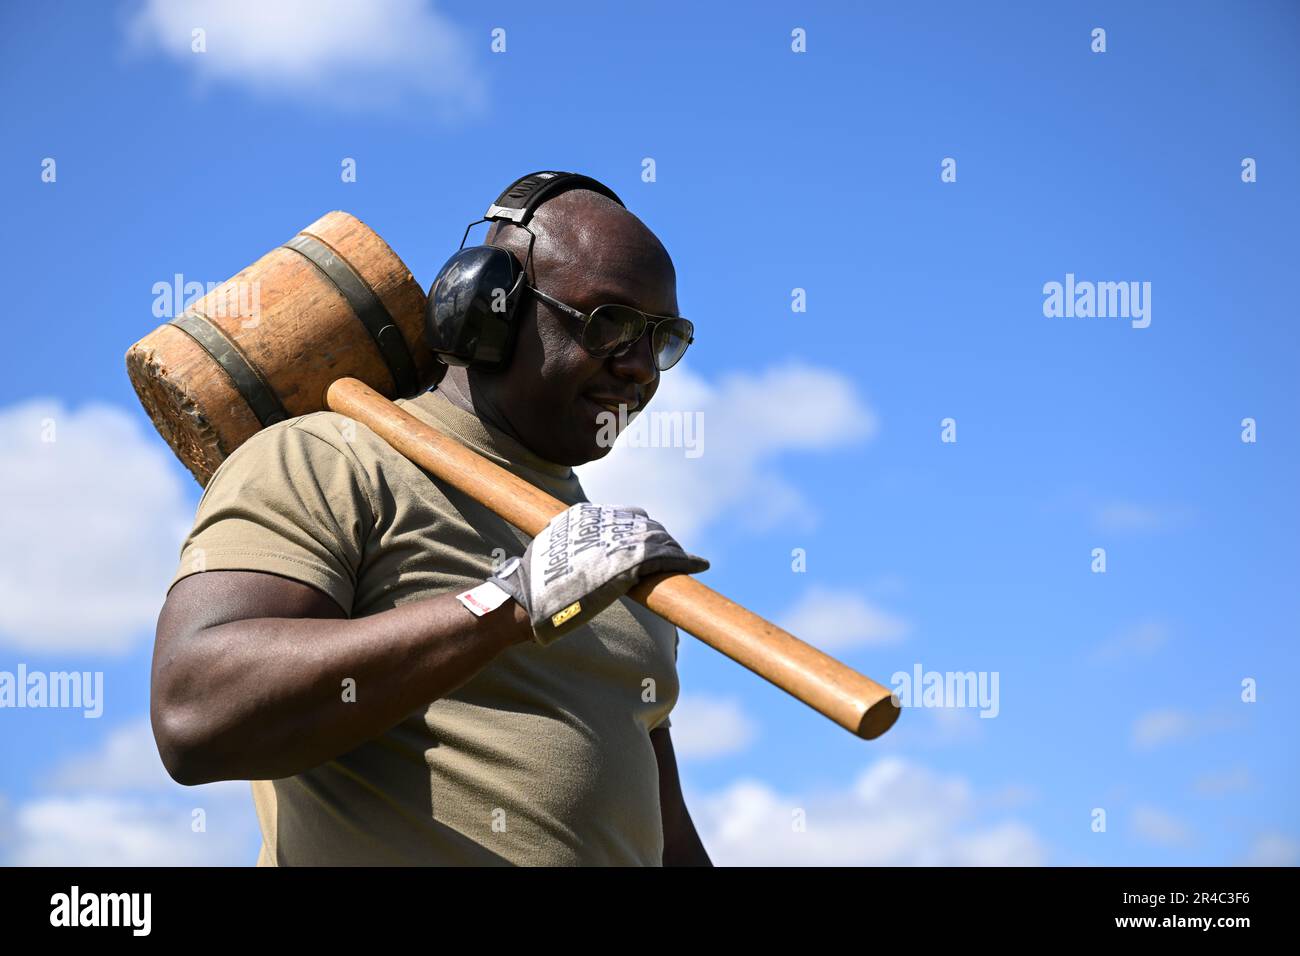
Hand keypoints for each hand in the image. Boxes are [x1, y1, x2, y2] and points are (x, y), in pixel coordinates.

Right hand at [485, 502, 708, 644]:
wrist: (524, 603)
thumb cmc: (534, 588)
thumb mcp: (551, 554)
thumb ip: (573, 547)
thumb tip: (581, 553)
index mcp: (582, 516)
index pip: (626, 516)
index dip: (644, 530)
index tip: (654, 543)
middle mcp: (599, 522)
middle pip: (644, 524)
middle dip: (661, 540)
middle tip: (675, 557)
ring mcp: (613, 541)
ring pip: (657, 538)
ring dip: (673, 551)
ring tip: (686, 563)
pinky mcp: (625, 563)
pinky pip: (662, 557)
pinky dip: (683, 560)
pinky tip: (697, 565)